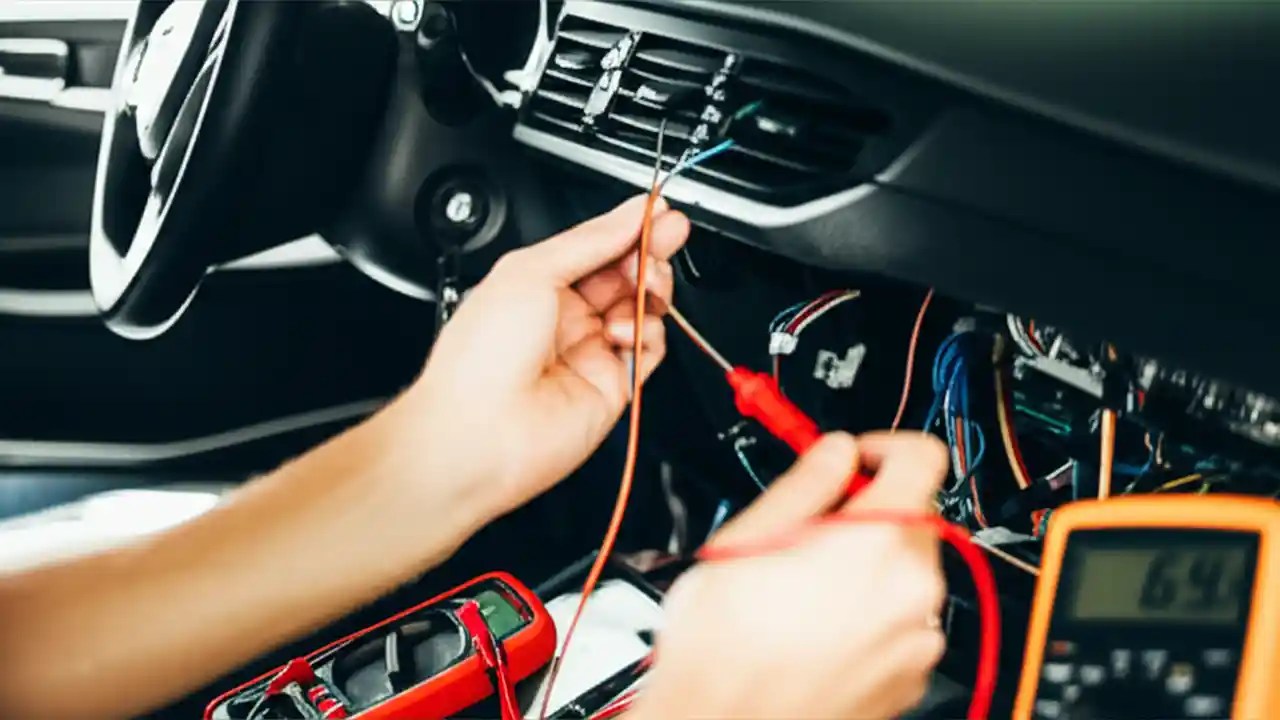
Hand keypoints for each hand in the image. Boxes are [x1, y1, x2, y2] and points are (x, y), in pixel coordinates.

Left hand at [392, 195, 689, 517]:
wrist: (480, 433)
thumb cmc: (480, 359)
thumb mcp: (530, 270)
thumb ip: (590, 241)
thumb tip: (629, 214)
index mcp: (537, 285)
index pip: (597, 248)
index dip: (629, 229)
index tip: (656, 211)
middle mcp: (565, 319)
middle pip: (626, 275)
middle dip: (648, 251)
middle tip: (666, 234)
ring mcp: (590, 353)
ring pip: (644, 309)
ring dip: (650, 289)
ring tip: (643, 283)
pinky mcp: (614, 387)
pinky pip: (650, 350)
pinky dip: (650, 333)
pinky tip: (628, 330)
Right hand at [635, 432, 949, 719]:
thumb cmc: (723, 649)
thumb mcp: (748, 538)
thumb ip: (806, 484)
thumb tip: (832, 453)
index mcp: (878, 543)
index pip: (921, 457)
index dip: (883, 445)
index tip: (853, 457)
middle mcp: (913, 592)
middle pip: (915, 517)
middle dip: (868, 511)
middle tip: (810, 526)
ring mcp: (917, 642)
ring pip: (907, 573)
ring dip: (869, 565)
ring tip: (803, 585)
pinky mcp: (909, 679)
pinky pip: (902, 623)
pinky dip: (870, 613)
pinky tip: (816, 626)